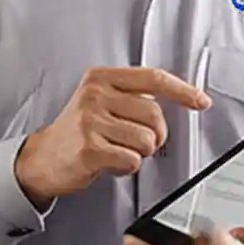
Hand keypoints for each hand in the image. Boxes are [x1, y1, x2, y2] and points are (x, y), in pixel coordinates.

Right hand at [14, 67, 210, 206]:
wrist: (42, 158)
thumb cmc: (77, 130)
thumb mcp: (99, 100)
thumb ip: (131, 94)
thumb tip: (179, 97)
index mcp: (100, 77)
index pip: (152, 78)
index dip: (182, 90)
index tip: (201, 101)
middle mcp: (95, 94)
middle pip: (155, 114)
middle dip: (155, 135)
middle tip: (136, 140)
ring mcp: (90, 120)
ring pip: (146, 140)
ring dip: (138, 152)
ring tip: (116, 149)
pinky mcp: (89, 148)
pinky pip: (132, 160)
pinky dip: (126, 167)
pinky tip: (108, 162)